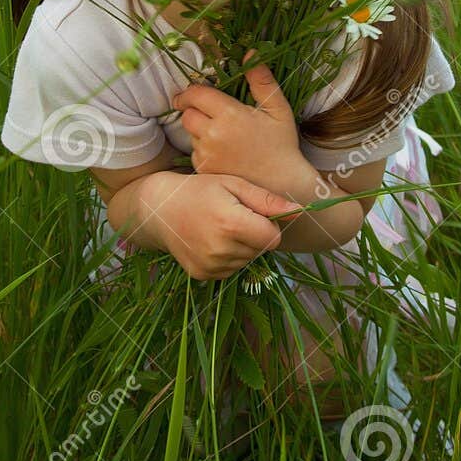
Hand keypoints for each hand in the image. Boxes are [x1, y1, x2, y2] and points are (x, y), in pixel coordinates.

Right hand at [149, 171, 300, 281]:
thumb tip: (300, 211)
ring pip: (247, 261)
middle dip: (255, 236)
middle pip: (261, 250)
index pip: (274, 238)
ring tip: (220, 228)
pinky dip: (228, 257)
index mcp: (232, 224)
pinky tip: (212, 240)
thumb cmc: (200, 189)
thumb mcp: (234, 185)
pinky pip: (231, 270)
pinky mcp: (203, 275)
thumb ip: (267, 200)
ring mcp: (210, 266)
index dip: (268, 224)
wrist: (159, 209)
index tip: (252, 213)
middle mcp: (221, 250)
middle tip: (233, 217)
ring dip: (242, 247)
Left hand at [172, 52, 306, 193]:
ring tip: (223, 136)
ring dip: (199, 131)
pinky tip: (224, 153)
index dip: (189, 92)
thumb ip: (262, 80)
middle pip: (187, 114)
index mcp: (230, 115)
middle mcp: (213, 135)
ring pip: (190, 134)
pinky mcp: (204, 171)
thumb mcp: (277, 109)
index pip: (195, 95)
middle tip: (209, 114)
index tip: (190, 94)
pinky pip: (195, 153)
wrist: (281, 184)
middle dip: (193, 111)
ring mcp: (207, 155)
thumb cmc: (281, 144)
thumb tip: (251, 52)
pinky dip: (203, 150)